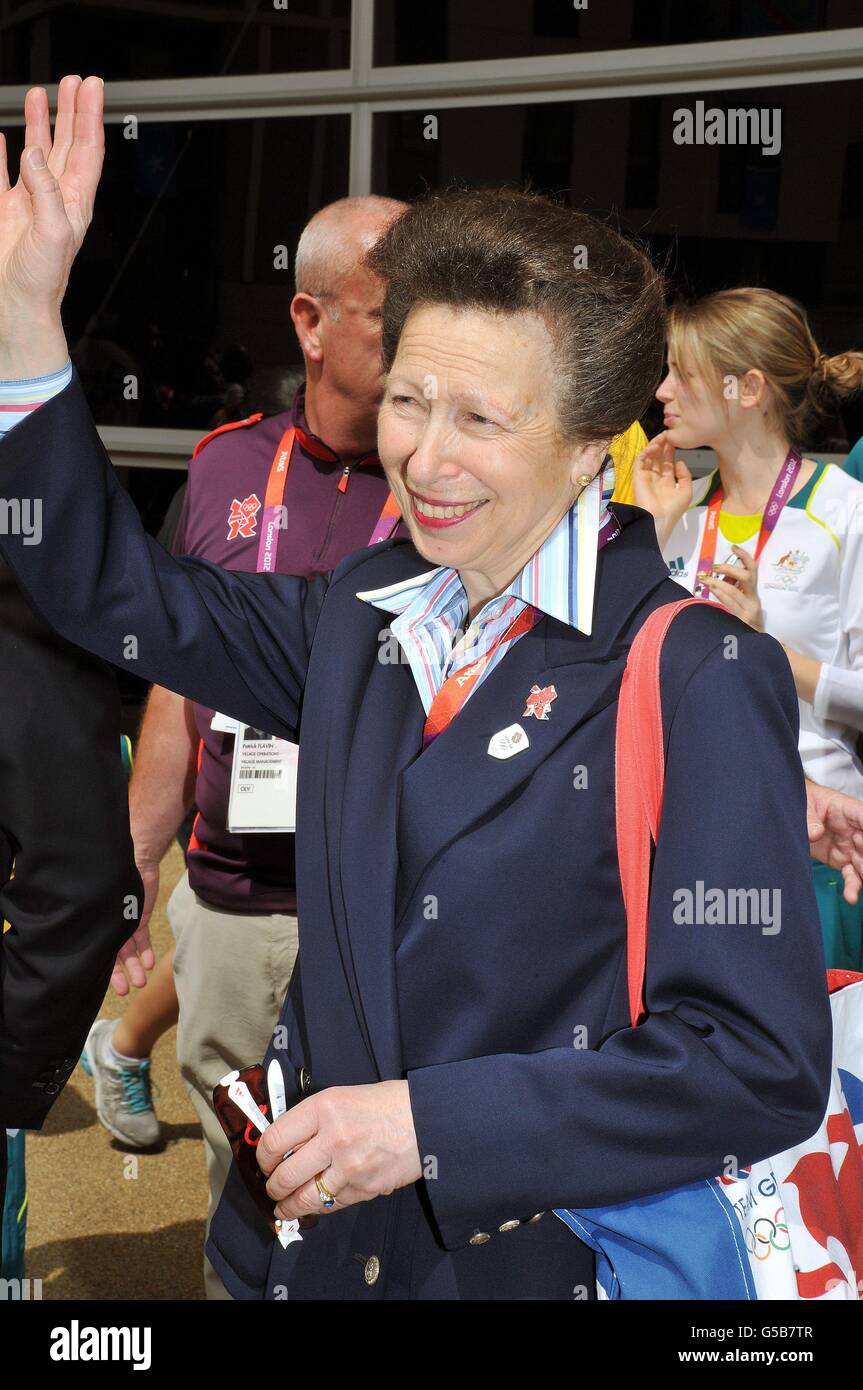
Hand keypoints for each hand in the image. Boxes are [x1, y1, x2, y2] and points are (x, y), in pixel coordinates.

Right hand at [0, 75, 103, 374]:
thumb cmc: (41, 282)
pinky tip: (1, 137)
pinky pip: (1, 173)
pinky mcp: (4, 211)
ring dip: (41, 124)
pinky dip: (2, 153)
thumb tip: (35, 154)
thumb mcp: (53, 234)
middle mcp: (55, 198)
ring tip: (41, 95)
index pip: (87, 150)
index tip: (92, 87)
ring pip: (37, 153)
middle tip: (73, 82)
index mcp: (74, 203)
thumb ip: (46, 191)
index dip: (90, 117)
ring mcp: (29, 202)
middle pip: (67, 144)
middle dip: (71, 112)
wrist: (14, 306)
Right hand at [109, 856, 157, 995]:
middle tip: (127, 991)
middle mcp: (110, 927)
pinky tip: (148, 964)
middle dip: (121, 974)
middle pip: (116, 956)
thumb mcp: (105, 901)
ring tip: (141, 982)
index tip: (113, 987)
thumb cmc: (112, 879)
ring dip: (135, 967)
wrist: (135, 860)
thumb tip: (91, 934)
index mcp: (98, 924)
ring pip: (131, 951)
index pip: (100, 953)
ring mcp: (126, 924)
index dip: (106, 971)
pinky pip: (142, 939)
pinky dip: (146, 951)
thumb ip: (102, 918)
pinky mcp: (139, 918)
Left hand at [258, 1081, 422, 1220]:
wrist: (425, 1119)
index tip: (265, 1161)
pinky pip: (329, 1205)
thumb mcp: (341, 1097)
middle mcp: (333, 1138)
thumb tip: (284, 1144)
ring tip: (283, 1206)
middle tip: (272, 1186)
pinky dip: (317, 1208)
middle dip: (272, 1186)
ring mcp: (349, 1168)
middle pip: (285, 1175)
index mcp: (324, 1108)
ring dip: (288, 1206)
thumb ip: (312, 1119)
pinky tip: (312, 1205)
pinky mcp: (364, 1189)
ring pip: (304, 1198)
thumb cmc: (383, 1104)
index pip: (275, 1140)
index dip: (262, 1157)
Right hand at [632, 431, 691, 546]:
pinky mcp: (637, 477)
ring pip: (648, 457)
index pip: (667, 463)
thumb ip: (685, 475)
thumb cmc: (673, 508)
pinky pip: (640, 461)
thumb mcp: (686, 492)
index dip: (670, 451)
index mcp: (666, 482)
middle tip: (668, 434)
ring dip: (654, 446)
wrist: (659, 519)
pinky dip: (645, 452)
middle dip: (662, 446)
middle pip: (658, 458)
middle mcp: (655, 478)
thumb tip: (680, 461)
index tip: (674, 440)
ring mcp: (646, 477)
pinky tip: (654, 447)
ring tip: (661, 437)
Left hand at [700, 545, 763, 629]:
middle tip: (714, 567)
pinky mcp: (741, 623)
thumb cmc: (743, 627)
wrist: (754, 649)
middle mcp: (753, 602)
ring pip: (733, 592)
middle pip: (745, 577)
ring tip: (705, 579)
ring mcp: (748, 613)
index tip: (733, 547)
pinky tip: (708, 594)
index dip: (744, 557)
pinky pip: (728, 606)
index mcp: (753, 596)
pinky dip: (718, 597)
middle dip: (729, 569)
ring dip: (717, 583)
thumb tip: (716, 577)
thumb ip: (733, 591)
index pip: (753, 570)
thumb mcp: (742, 606)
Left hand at [806, 779, 862, 905]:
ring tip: (855, 891)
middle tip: (860, 865)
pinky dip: (853, 887)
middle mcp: (855, 830)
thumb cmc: (805, 800)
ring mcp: (850, 847)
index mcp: (849, 810)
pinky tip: (851, 897)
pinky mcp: (841, 861)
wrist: (793, 810)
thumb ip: (810, 818)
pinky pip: (852, 876)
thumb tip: (815, 832)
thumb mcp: (805, 803)